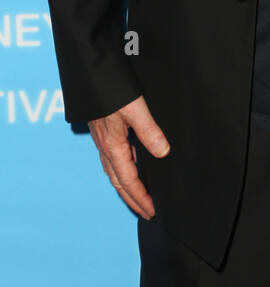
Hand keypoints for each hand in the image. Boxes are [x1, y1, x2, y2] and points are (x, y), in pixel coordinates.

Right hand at [88, 94, 168, 219]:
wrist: (89, 73)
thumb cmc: (109, 89)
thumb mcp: (135, 109)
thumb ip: (149, 131)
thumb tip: (163, 153)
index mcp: (112, 146)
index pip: (128, 181)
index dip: (141, 197)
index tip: (152, 211)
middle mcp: (105, 147)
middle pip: (118, 182)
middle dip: (132, 199)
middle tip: (146, 212)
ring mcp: (102, 140)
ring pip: (114, 171)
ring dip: (126, 187)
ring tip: (139, 196)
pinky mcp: (103, 131)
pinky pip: (113, 158)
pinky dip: (123, 169)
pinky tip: (132, 165)